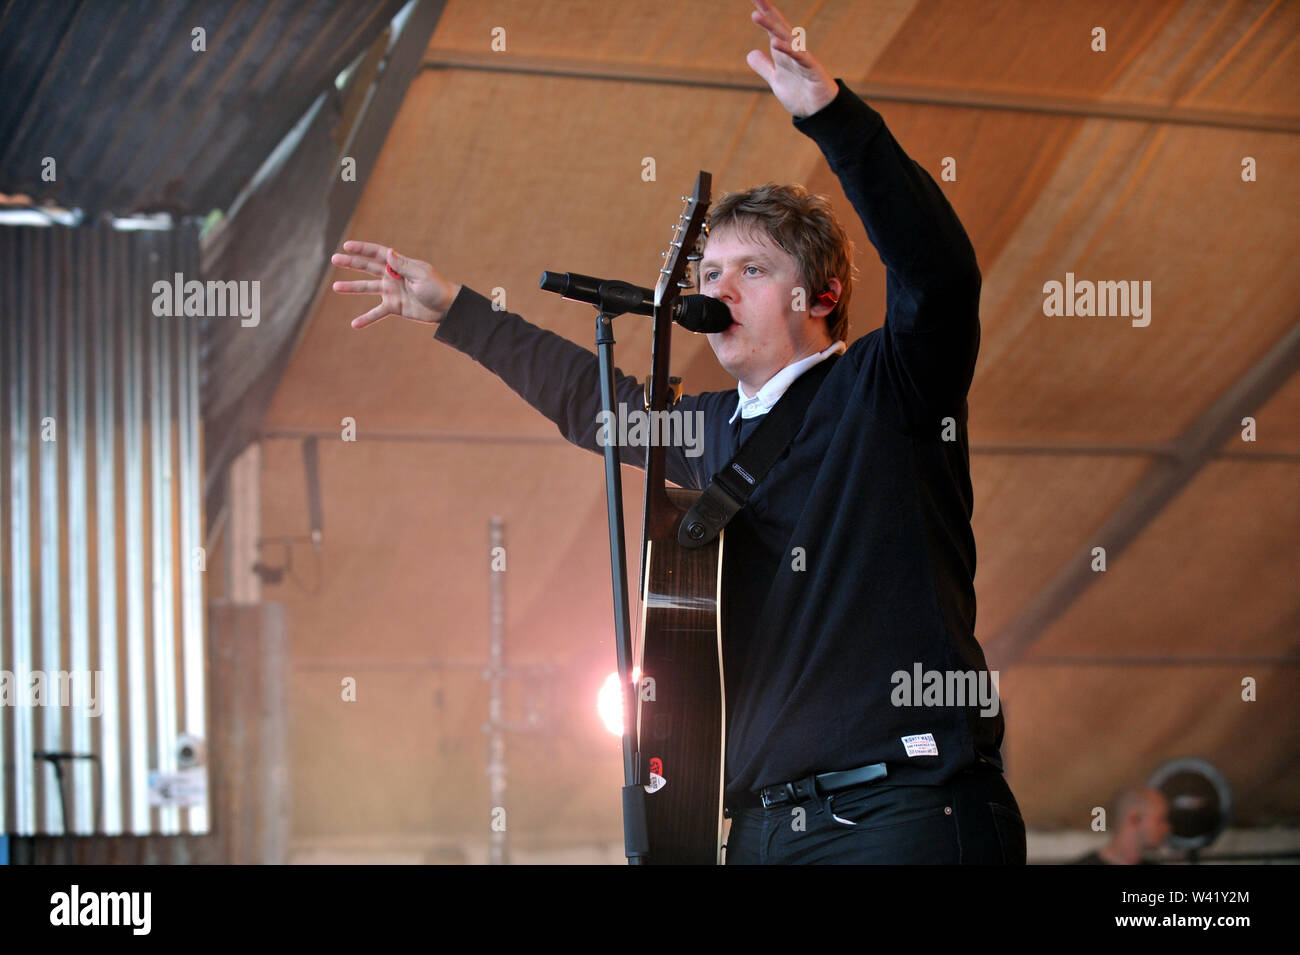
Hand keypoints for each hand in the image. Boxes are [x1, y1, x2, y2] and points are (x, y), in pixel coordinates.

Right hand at [330, 241, 460, 327]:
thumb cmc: (437, 287)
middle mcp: (392, 276)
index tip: (346, 246)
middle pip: (368, 267)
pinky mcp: (394, 306)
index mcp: (399, 264)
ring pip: (367, 288)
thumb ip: (403, 265)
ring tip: (336, 288)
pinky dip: (366, 318)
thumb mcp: (421, 274)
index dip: (362, 249)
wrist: (447, 307)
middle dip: (351, 263)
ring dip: (352, 288)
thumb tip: (388, 252)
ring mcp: (392, 291)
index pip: (377, 254)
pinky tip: (354, 324)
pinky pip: (377, 312)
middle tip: (335, 259)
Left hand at [745, 0, 836, 118]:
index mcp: (784, 52)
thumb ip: (764, 66)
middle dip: (767, 12)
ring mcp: (803, 58)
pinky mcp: (812, 69)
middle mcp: (793, 50)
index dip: (764, 14)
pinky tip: (774, 43)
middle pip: (778, 27)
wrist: (818, 111)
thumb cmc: (800, 94)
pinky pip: (799, 57)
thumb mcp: (776, 80)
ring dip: (771, 27)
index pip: (772, 29)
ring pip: (786, 38)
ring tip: (756, 16)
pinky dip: (787, 50)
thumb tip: (750, 53)